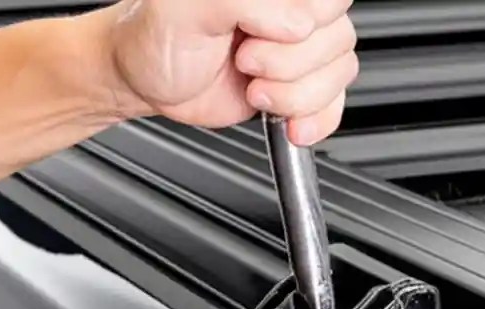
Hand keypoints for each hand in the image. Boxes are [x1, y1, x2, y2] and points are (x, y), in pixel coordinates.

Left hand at [80, 0, 357, 144]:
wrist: (144, 81)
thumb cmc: (157, 37)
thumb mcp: (190, 5)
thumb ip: (249, 1)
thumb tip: (299, 26)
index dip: (302, 22)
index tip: (257, 33)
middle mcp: (295, 9)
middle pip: (338, 37)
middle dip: (290, 64)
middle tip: (245, 60)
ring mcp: (301, 49)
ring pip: (340, 73)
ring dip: (293, 95)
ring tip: (252, 86)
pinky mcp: (301, 86)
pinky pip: (336, 105)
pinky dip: (313, 120)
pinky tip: (284, 120)